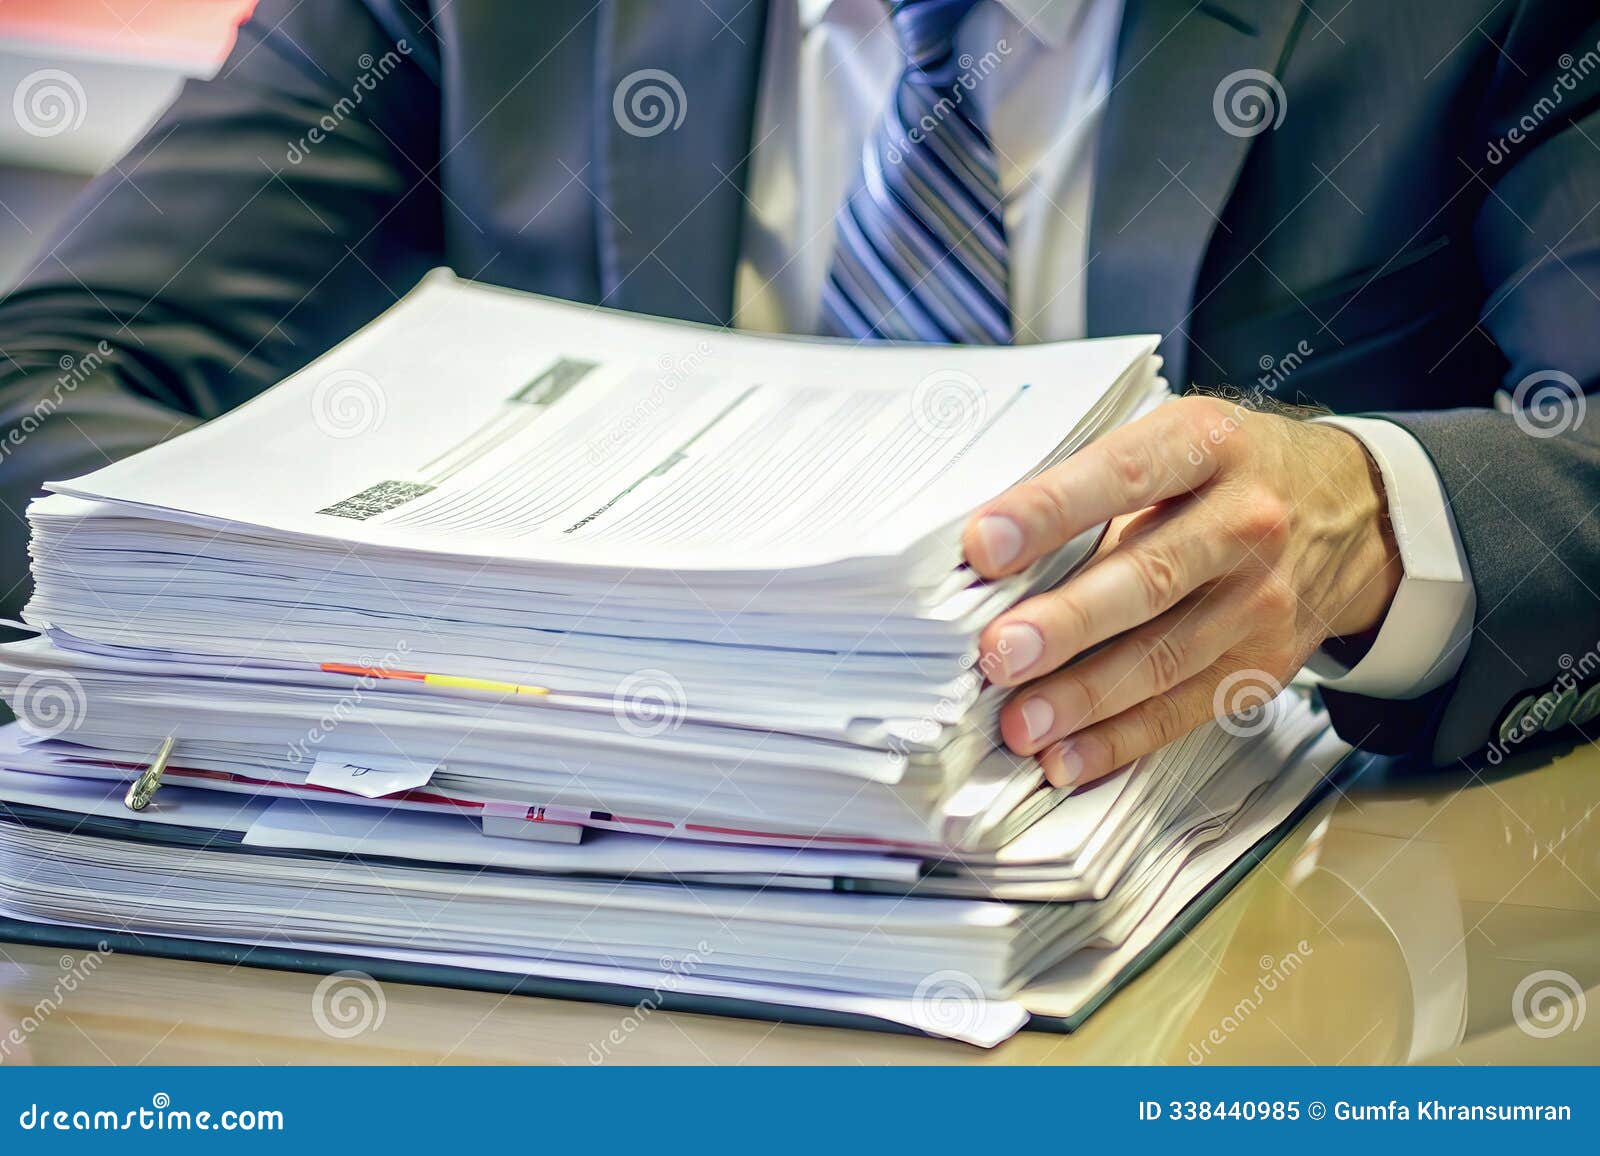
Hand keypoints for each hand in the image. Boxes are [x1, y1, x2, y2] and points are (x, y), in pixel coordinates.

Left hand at [962, 396, 1402, 787]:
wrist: (1354, 511)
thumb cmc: (1225, 471)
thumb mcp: (1175, 439)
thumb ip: (1091, 483)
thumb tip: (982, 552)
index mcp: (1207, 445)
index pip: (1124, 474)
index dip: (1052, 510)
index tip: (983, 545)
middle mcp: (1245, 520)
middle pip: (1149, 577)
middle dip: (1067, 622)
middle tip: (998, 653)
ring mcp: (1262, 599)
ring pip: (1165, 656)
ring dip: (1084, 697)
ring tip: (1019, 723)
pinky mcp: (1263, 664)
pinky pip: (1184, 709)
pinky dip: (1119, 741)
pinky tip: (1065, 759)